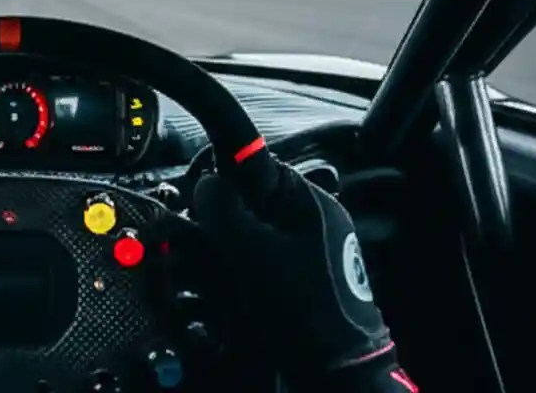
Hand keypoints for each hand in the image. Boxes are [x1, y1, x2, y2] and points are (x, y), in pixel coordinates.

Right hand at [194, 164, 416, 391]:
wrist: (336, 370)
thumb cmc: (298, 305)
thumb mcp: (250, 251)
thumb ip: (223, 209)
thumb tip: (206, 182)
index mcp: (309, 200)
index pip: (256, 165)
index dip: (223, 179)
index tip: (200, 202)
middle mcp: (315, 218)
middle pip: (254, 201)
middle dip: (224, 220)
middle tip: (204, 243)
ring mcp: (312, 250)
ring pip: (257, 232)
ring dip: (231, 248)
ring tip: (217, 272)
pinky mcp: (305, 278)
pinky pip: (266, 259)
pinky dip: (245, 270)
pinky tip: (234, 290)